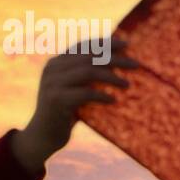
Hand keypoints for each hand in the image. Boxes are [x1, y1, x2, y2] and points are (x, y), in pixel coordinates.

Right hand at [11, 39, 137, 173]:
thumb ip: (88, 76)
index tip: (127, 43)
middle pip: (89, 57)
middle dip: (115, 58)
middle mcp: (53, 68)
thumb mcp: (76, 89)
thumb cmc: (66, 112)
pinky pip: (84, 93)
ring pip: (88, 72)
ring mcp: (52, 83)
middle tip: (136, 64)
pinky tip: (113, 101)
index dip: (105, 43)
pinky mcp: (55, 100)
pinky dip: (101, 95)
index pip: (83, 45)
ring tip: (127, 85)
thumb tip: (118, 63)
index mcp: (57, 62)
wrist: (43, 136)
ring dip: (111, 76)